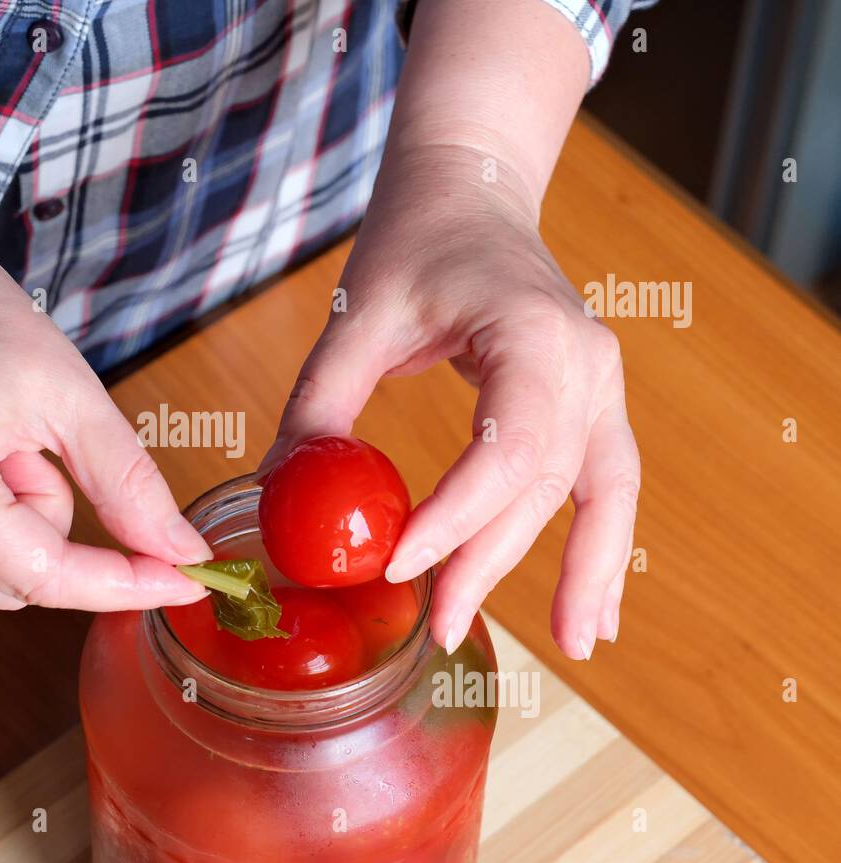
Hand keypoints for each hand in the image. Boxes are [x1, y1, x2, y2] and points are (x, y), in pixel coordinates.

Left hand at [262, 146, 639, 660]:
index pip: (507, 448)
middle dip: (491, 561)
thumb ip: (320, 403)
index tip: (400, 565)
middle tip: (442, 628)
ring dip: (581, 572)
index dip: (457, 516)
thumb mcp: (355, 316)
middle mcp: (585, 363)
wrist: (471, 191)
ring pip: (597, 494)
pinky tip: (593, 609)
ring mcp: (599, 382)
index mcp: (533, 334)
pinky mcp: (590, 401)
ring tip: (571, 645)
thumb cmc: (415, 240)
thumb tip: (281, 493)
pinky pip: (607, 483)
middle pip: (544, 485)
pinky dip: (602, 545)